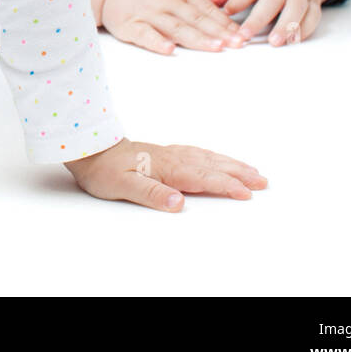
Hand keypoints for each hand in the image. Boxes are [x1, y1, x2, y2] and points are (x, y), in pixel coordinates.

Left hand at [65, 137, 266, 211]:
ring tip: (251, 170)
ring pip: (205, 157)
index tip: (247, 193)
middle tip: (263, 181)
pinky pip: (195, 153)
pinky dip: (212, 156)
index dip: (225, 184)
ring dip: (229, 163)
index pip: (201, 177)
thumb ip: (150, 194)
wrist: (88, 148)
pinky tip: (217, 159)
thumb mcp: (122, 186)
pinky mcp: (163, 154)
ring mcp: (167, 154)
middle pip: (210, 165)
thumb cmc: (103, 169)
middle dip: (237, 172)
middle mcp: (170, 158)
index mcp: (164, 167)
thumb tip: (178, 203)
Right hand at [99, 0, 246, 53]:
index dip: (224, 21)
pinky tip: (170, 49)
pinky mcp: (130, 25)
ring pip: (176, 27)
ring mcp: (148, 13)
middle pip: (195, 18)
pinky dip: (157, 41)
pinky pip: (145, 34)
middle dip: (218, 32)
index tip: (240, 33)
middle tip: (236, 43)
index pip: (205, 7)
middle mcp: (165, 1)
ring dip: (196, 38)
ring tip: (215, 47)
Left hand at [202, 0, 336, 45]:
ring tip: (274, 42)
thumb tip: (213, 0)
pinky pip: (313, 16)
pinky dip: (304, 29)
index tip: (226, 13)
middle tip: (245, 35)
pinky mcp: (314, 2)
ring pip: (297, 8)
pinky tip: (293, 40)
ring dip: (286, 26)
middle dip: (259, 18)